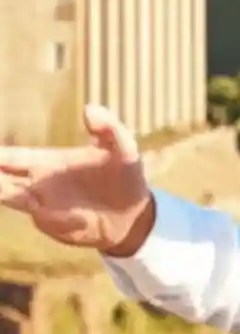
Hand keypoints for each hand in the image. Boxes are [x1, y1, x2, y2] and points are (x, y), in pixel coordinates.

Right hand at [0, 104, 155, 256]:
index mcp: (48, 162)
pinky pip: (44, 218)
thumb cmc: (125, 176)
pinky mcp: (54, 225)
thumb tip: (90, 108)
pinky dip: (51, 215)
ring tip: (15, 188)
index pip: (11, 157)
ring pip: (11, 198)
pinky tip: (62, 211)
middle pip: (1, 178)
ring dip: (5, 192)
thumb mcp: (124, 148)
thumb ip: (109, 128)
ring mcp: (42, 206)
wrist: (133, 215)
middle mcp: (39, 184)